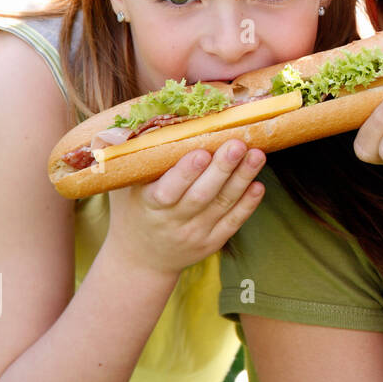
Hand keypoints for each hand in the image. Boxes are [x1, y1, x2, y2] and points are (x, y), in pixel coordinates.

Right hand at [106, 139, 265, 277]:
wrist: (140, 259)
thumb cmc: (133, 211)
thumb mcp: (124, 187)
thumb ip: (131, 159)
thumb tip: (132, 122)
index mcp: (148, 206)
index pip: (168, 191)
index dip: (186, 173)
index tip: (201, 152)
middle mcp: (172, 222)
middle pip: (201, 196)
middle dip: (221, 169)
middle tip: (238, 144)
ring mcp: (195, 234)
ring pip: (222, 206)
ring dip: (241, 179)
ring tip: (257, 155)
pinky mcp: (212, 242)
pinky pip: (232, 223)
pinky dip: (247, 204)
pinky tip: (258, 184)